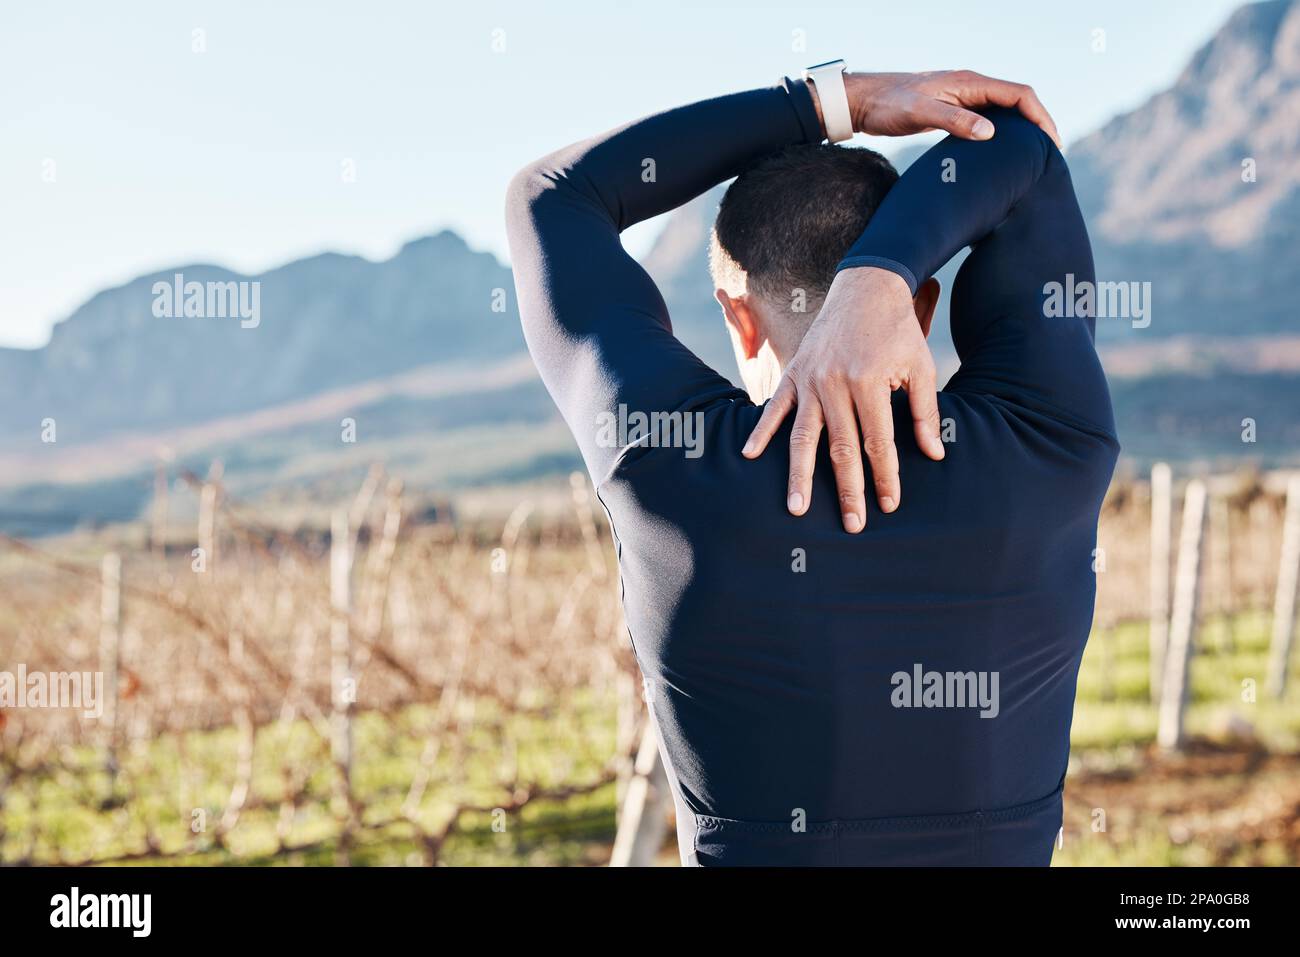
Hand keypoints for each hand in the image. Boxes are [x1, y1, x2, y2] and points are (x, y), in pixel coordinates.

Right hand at [741, 267, 942, 531]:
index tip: (889, 504)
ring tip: (797, 509)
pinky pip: (775, 407)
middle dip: (848, 490)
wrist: (867, 285)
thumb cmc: (898, 330)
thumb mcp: (922, 367)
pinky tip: (750, 456)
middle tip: (852, 526)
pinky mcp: (794, 372)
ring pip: (804, 436)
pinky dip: (761, 431)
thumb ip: (925, 412)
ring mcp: (810, 379)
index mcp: (871, 382)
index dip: (885, 476)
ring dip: (800, 475)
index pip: (879, 441)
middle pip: (841, 448)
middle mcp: (836, 383)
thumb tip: (933, 454)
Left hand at [813, 69, 1060, 146]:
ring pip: (1003, 111)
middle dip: (1037, 124)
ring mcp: (962, 98)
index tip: (1052, 142)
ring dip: (1021, 130)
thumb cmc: (888, 105)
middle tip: (1050, 155)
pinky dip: (1000, 134)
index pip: (1019, 95)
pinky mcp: (952, 111)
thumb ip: (955, 121)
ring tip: (1032, 157)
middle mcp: (971, 87)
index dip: (1040, 116)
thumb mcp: (921, 113)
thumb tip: (990, 132)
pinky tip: (999, 154)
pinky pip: (986, 120)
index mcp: (970, 83)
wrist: (863, 101)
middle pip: (1017, 102)